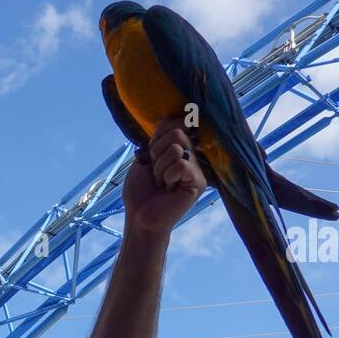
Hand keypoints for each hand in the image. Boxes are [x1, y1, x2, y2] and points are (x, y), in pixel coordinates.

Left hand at [122, 118, 205, 236]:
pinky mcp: (199, 182)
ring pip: (176, 148)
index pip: (172, 124)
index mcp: (177, 150)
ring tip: (161, 184)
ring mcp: (196, 169)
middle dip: (157, 153)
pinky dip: (167, 176)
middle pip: (176, 132)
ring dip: (159, 168)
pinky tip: (168, 190)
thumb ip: (158, 139)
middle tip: (155, 174)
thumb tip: (172, 119)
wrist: (140, 218)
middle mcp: (189, 157)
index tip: (150, 157)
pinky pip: (181, 165)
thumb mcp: (144, 160)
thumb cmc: (140, 193)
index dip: (157, 138)